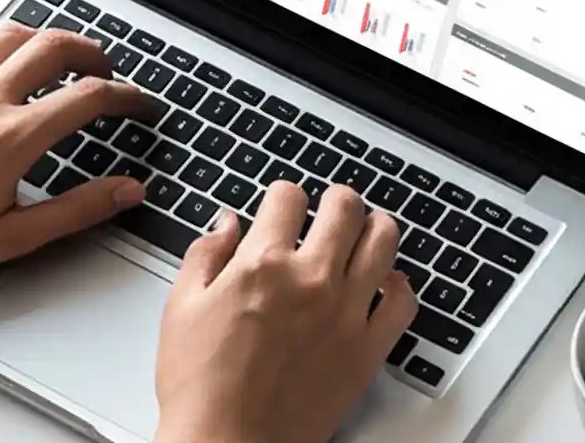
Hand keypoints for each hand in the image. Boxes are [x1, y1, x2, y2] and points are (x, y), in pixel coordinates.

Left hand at [0, 24, 152, 296]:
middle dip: (94, 52)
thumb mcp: (12, 237)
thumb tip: (126, 192)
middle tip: (110, 72)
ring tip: (66, 58)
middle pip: (53, 46)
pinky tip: (6, 71)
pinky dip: (1, 51)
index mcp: (11, 139)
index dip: (127, 97)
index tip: (139, 106)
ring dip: (48, 39)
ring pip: (12, 36)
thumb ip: (78, 211)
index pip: (89, 97)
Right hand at [155, 183, 417, 442]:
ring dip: (375, 228)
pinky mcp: (368, 348)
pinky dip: (399, 287)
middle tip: (334, 207)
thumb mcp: (181, 309)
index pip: (289, 197)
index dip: (285, 197)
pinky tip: (386, 285)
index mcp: (263, 264)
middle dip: (338, 200)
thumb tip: (226, 224)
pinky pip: (404, 302)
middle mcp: (310, 280)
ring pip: (383, 241)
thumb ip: (205, 256)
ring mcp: (345, 312)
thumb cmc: (201, 388)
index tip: (285, 206)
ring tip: (365, 232)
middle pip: (346, 207)